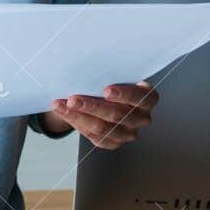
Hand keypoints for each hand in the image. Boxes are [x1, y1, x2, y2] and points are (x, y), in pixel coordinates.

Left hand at [40, 81, 158, 148]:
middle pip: (118, 115)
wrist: (105, 98)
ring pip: (103, 128)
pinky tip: (65, 113)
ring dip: (79, 116)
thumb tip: (88, 67)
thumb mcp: (116, 76)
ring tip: (62, 106)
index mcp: (148, 98)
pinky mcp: (113, 142)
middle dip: (93, 106)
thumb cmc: (112, 83)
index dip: (124, 95)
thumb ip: (110, 74)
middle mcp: (141, 118)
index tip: (107, 90)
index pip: (141, 98)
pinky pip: (94, 136)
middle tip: (73, 99)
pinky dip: (77, 123)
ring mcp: (128, 132)